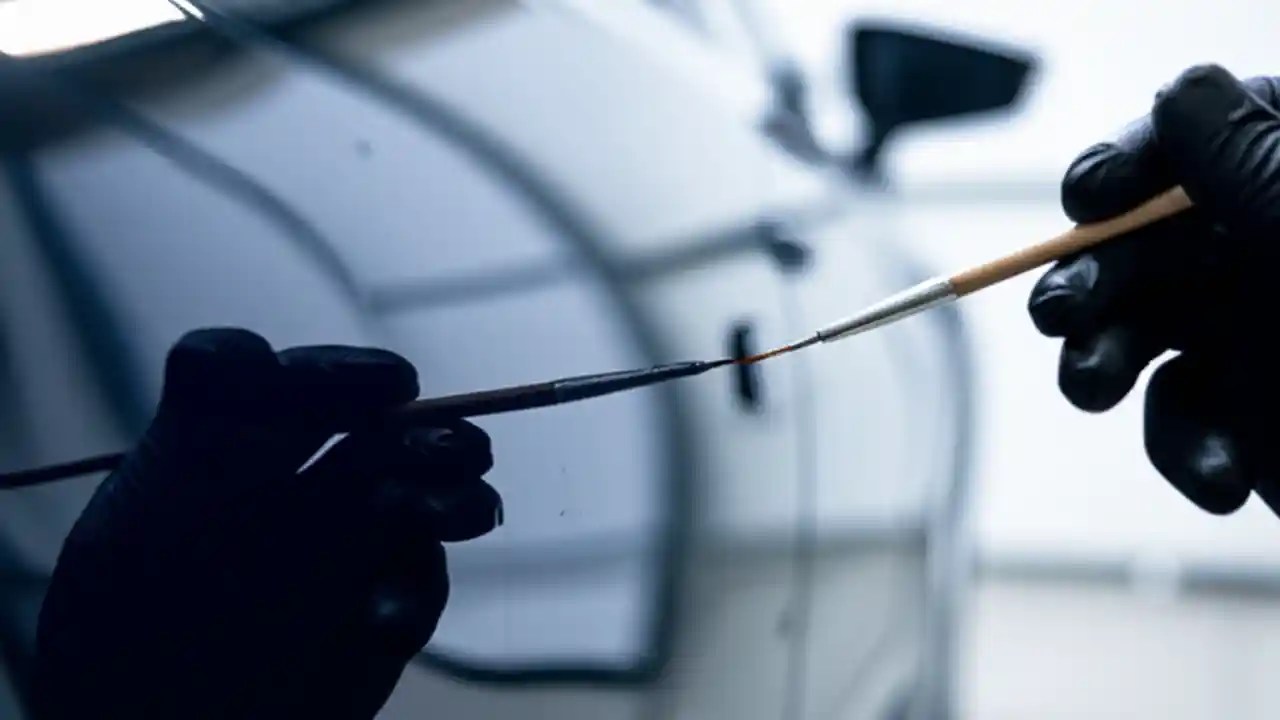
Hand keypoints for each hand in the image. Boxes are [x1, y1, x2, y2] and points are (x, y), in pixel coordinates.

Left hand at [32, 328, 501, 718]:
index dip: (332, 371)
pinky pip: (419, 581)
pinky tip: (382, 622)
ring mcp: (340, 546)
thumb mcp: (136, 533)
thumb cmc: (128, 651)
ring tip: (454, 516)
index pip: (274, 378)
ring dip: (451, 493)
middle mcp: (287, 488)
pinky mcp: (376, 607)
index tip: (386, 387)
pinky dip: (415, 592)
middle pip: (377, 425)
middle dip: (427, 430)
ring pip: (422, 490)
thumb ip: (194, 438)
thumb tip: (250, 355)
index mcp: (223, 459)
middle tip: (449, 451)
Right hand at [1028, 64, 1279, 516]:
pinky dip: (1183, 443)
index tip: (1089, 197)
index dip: (1133, 160)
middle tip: (1059, 310)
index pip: (1204, 138)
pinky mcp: (1246, 411)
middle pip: (1147, 238)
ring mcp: (1257, 333)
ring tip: (1090, 387)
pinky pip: (1179, 409)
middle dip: (1094, 275)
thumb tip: (1181, 87)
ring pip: (1141, 325)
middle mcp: (1271, 251)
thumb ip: (1254, 164)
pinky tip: (1221, 478)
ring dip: (1101, 357)